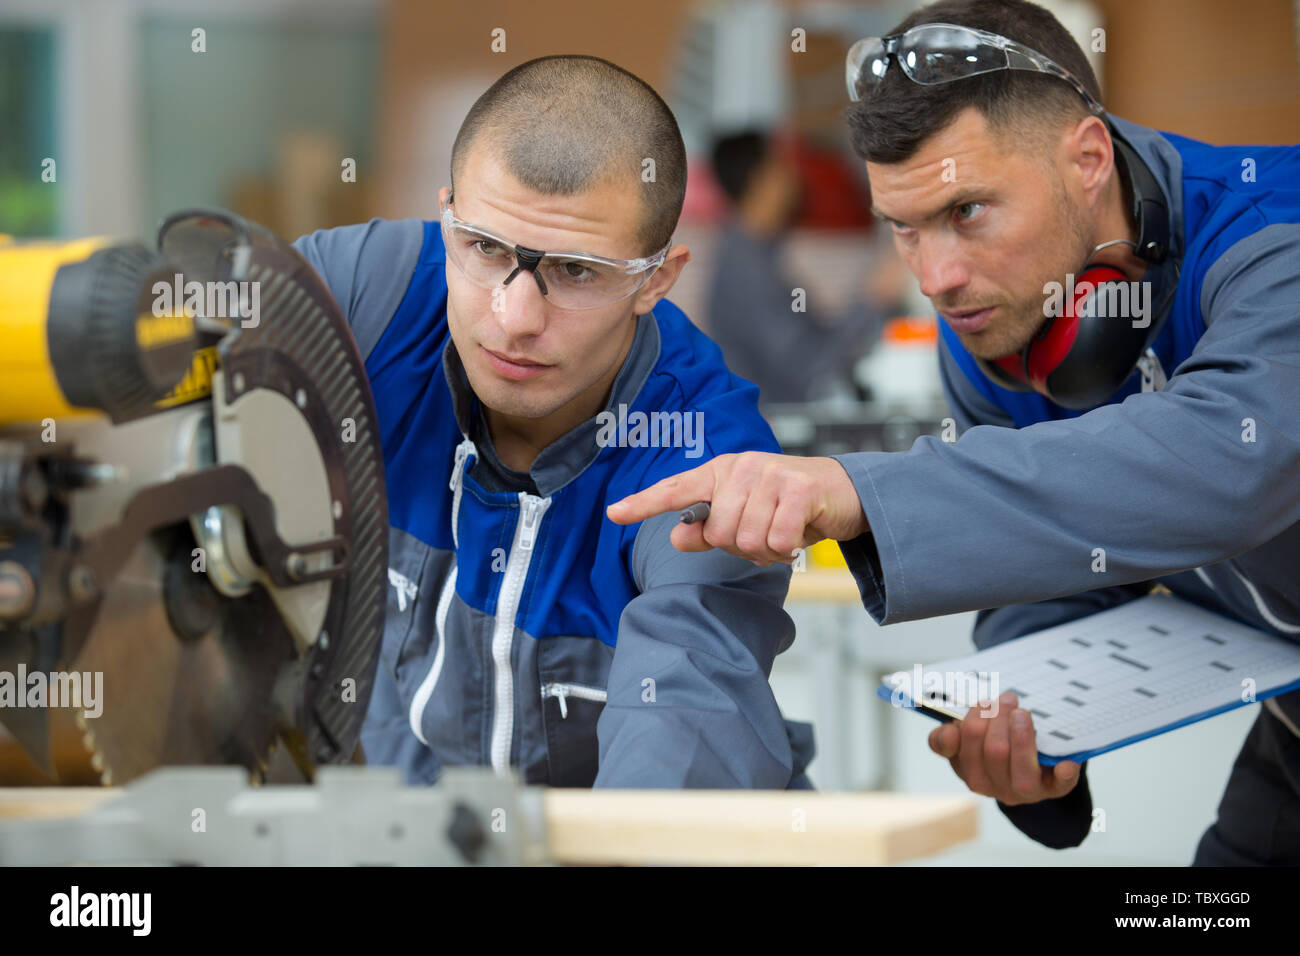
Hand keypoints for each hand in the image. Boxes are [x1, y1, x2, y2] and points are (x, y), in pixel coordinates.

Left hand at [605, 452, 868, 564]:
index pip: (676, 489)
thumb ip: (708, 530)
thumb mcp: (746, 518)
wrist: (844, 493)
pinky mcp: (799, 489)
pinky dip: (789, 548)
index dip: (643, 503)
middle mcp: (742, 467)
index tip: (614, 513)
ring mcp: (771, 474)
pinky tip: (800, 534)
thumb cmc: (789, 506)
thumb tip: (676, 537)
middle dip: (742, 547)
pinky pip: (776, 541)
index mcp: (721, 472)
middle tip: (766, 535)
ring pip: (747, 540)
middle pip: (718, 534)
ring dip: (768, 550)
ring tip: (783, 533)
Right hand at [928, 691, 1080, 805]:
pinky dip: (1063, 775)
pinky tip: (1066, 764)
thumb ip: (950, 735)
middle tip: (1008, 698)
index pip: (956, 747)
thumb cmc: (996, 742)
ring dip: (1023, 736)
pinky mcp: (1052, 790)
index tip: (983, 703)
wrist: (1029, 768)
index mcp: (966, 768)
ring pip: (1021, 768)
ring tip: (1023, 713)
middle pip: (993, 751)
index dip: (970, 722)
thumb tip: (948, 733)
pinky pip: (1059, 786)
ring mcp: (1022, 791)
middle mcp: (990, 785)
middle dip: (1000, 718)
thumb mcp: (970, 737)